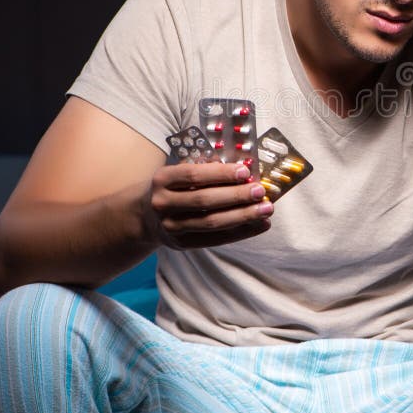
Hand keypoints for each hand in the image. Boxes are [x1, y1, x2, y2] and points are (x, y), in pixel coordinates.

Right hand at [143, 162, 272, 249]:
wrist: (146, 216)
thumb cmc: (174, 187)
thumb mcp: (180, 171)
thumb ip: (205, 167)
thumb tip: (243, 169)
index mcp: (162, 179)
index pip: (194, 175)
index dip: (221, 174)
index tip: (245, 171)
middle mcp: (163, 203)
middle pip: (205, 201)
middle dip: (236, 196)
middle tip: (260, 191)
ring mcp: (171, 227)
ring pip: (212, 223)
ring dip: (243, 216)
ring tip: (266, 209)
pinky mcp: (182, 244)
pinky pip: (215, 239)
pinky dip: (241, 233)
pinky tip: (260, 225)